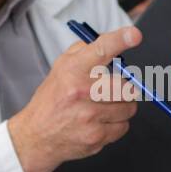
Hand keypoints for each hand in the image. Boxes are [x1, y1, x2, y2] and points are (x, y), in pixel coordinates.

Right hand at [8, 25, 141, 171]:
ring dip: (121, 107)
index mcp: (73, 70)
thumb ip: (86, 51)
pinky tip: (100, 122)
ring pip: (129, 107)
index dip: (121, 40)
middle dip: (123, 88)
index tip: (134, 35)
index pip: (101, 49)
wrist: (36, 136)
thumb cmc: (53, 100)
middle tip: (111, 91)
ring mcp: (89, 116)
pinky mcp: (96, 136)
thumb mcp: (61, 67)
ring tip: (102, 108)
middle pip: (126, 85)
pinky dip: (117, 124)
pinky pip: (124, 126)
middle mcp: (82, 91)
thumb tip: (114, 41)